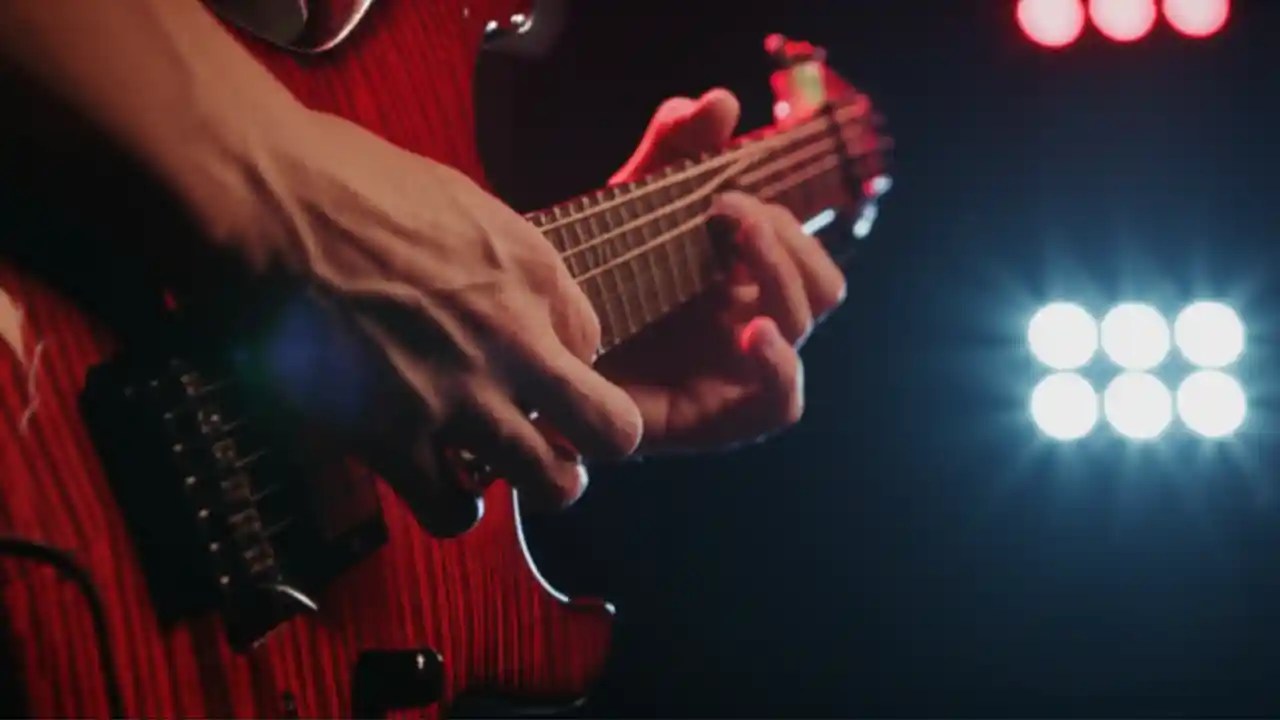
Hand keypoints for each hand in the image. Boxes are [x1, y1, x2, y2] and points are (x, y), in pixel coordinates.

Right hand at [188, 108, 641, 522]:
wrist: (262, 200)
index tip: (535, 365)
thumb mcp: (455, 198)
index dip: (566, 360)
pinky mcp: (395, 438)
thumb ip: (496, 255)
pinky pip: (454, 513)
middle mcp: (515, 341)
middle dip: (598, 441)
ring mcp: (460, 396)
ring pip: (551, 485)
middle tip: (567, 443)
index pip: (593, 340)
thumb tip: (500, 285)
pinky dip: (454, 510)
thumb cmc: (344, 177)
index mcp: (533, 272)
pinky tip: (439, 490)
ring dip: (542, 486)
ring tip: (517, 478)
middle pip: (610, 428)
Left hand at [598, 89, 846, 452]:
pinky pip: (782, 402)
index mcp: (739, 275)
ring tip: (735, 243)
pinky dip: (780, 366)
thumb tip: (721, 101)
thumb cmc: (586, 288)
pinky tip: (752, 334)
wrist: (530, 359)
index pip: (798, 242)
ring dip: (783, 274)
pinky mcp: (721, 418)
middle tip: (725, 211)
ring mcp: (739, 369)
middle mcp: (749, 319)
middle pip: (820, 279)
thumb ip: (669, 153)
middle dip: (784, 236)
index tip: (723, 191)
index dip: (780, 216)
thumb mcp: (624, 212)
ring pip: (807, 321)